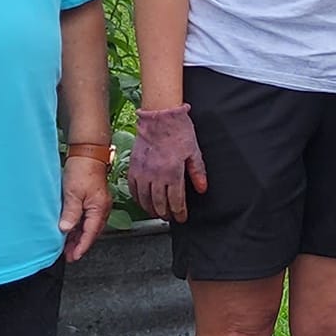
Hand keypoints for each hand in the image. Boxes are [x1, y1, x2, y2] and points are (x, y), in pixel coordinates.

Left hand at [59, 156, 111, 261]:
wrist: (87, 152)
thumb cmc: (82, 170)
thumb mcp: (73, 193)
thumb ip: (71, 213)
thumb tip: (66, 230)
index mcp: (99, 208)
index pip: (91, 234)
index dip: (81, 247)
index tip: (73, 256)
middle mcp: (102, 208)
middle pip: (92, 232)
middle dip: (80, 244)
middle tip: (68, 255)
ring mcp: (98, 204)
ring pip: (89, 226)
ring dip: (79, 236)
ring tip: (67, 245)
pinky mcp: (93, 200)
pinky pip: (87, 218)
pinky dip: (79, 226)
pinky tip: (70, 229)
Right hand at [128, 104, 207, 221]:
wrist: (159, 117)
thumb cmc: (179, 132)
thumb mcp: (194, 152)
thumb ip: (198, 172)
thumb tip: (202, 189)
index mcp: (172, 173)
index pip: (176, 201)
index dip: (179, 212)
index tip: (182, 218)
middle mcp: (155, 175)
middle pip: (159, 204)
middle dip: (166, 214)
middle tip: (170, 218)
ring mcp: (142, 172)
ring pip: (145, 199)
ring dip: (152, 209)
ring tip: (158, 213)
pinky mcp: (133, 167)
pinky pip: (133, 189)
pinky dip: (138, 199)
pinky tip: (143, 202)